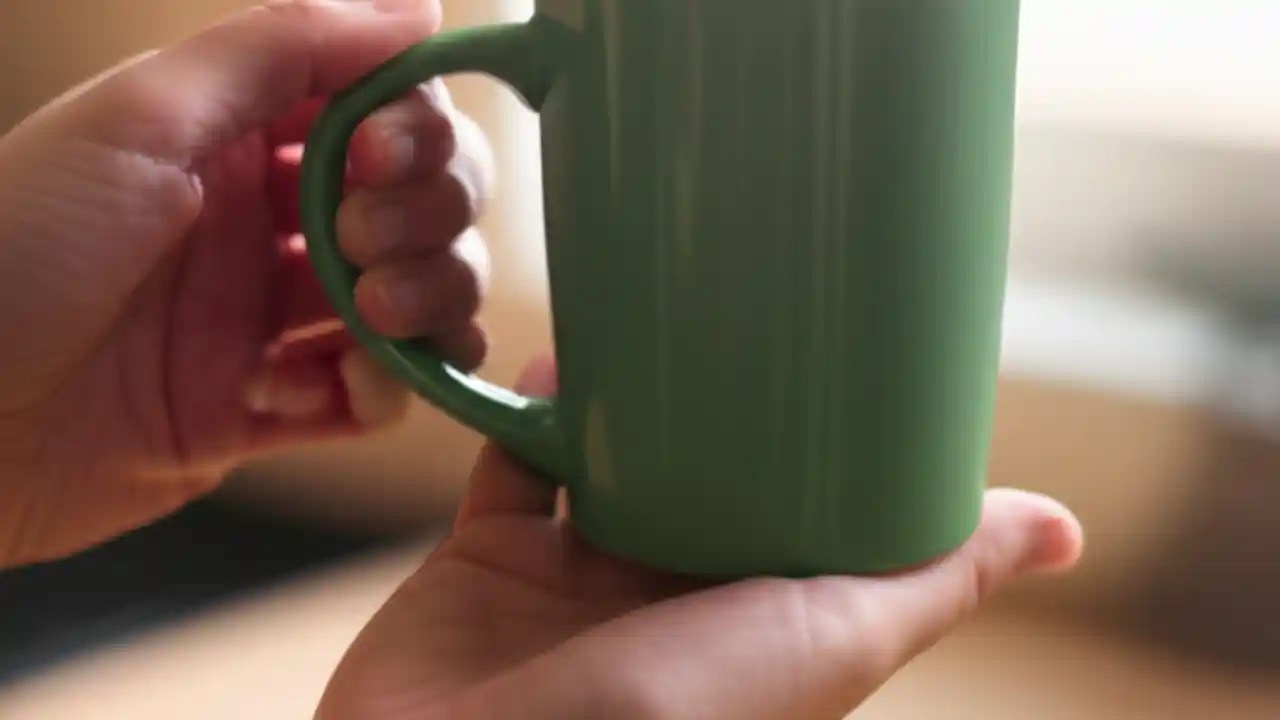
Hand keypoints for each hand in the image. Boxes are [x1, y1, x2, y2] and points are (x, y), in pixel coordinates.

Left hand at [0, 0, 492, 565]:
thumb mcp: (145, 118)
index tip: (378, 158)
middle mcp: (270, 225)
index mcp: (239, 141)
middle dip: (426, 221)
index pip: (389, 115)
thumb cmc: (18, 247)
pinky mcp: (269, 412)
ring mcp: (273, 321)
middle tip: (362, 244)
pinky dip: (376, 392)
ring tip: (366, 321)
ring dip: (424, 304)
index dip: (415, 133)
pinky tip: (316, 391)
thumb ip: (289, 47)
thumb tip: (423, 8)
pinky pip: (372, 399)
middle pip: (426, 207)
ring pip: (421, 301)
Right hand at [317, 359, 1084, 719]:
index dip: (821, 441)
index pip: (797, 512)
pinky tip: (557, 351)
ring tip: (645, 313)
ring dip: (619, 396)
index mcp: (750, 618)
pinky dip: (526, 411)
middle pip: (696, 479)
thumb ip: (933, 577)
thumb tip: (1068, 530)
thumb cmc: (667, 717)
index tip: (840, 349)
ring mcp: (570, 581)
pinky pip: (509, 465)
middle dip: (712, 404)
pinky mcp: (486, 561)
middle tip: (737, 305)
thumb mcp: (832, 638)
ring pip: (603, 462)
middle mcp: (662, 599)